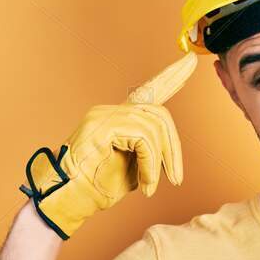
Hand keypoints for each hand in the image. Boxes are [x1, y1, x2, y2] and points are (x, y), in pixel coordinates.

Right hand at [25, 52, 197, 238]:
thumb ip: (149, 153)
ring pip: (153, 127)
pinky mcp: (102, 126)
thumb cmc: (97, 188)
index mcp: (118, 118)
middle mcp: (110, 111)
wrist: (70, 199)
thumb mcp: (133, 169)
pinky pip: (143, 139)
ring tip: (150, 186)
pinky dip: (150, 164)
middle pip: (159, 114)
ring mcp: (104, 115)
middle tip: (177, 178)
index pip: (150, 90)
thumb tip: (167, 151)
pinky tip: (145, 182)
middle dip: (173, 147)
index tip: (190, 60)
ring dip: (159, 161)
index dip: (171, 77)